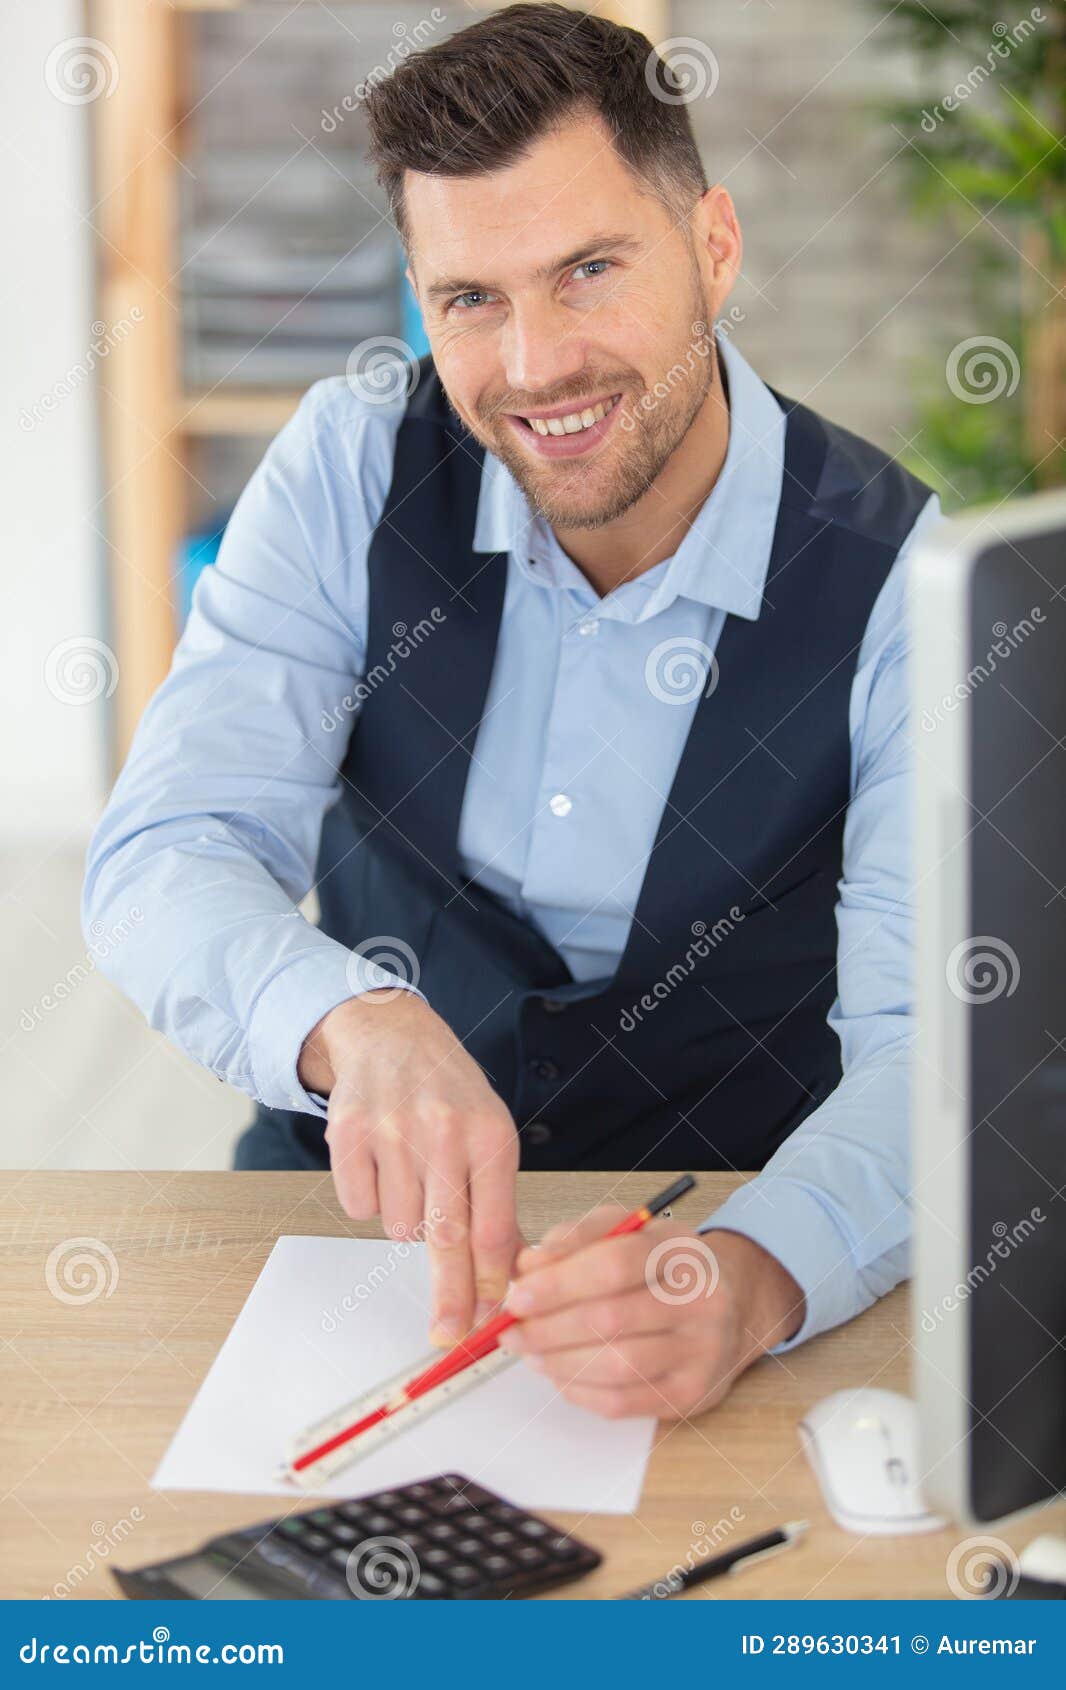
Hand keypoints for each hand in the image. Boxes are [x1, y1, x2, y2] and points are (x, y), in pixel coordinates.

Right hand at [300, 992, 522, 1345]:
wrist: (390, 1034)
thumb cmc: (449, 1093)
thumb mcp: (490, 1135)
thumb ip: (497, 1205)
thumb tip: (506, 1278)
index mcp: (491, 1134)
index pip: (494, 1225)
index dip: (490, 1280)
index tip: (486, 1319)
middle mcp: (444, 1131)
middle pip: (446, 1236)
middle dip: (450, 1295)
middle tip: (448, 1335)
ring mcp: (393, 1130)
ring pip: (397, 1226)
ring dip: (405, 1220)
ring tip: (412, 1174)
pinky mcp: (348, 1133)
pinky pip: (359, 1206)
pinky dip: (369, 1200)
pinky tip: (381, 1163)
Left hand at [497, 1207, 804, 1419]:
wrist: (731, 1309)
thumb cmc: (664, 1269)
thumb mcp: (628, 1232)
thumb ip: (578, 1238)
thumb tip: (528, 1266)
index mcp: (680, 1250)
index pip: (615, 1263)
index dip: (558, 1281)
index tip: (517, 1294)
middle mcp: (701, 1301)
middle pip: (610, 1318)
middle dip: (547, 1327)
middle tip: (511, 1330)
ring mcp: (702, 1352)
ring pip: (615, 1365)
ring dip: (557, 1361)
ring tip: (529, 1351)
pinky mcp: (691, 1395)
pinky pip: (622, 1402)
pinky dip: (578, 1390)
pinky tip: (557, 1373)